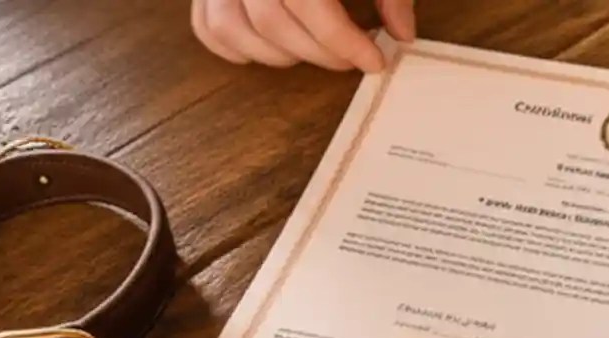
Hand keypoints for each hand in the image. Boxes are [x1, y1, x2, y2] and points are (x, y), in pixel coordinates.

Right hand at [191, 0, 415, 71]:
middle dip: (318, 52)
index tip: (374, 60)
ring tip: (312, 51)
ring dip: (277, 55)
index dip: (344, 41)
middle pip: (271, 20)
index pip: (309, 4)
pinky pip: (206, 25)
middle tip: (349, 59)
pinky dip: (235, 48)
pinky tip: (271, 49)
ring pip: (232, 26)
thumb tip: (402, 34)